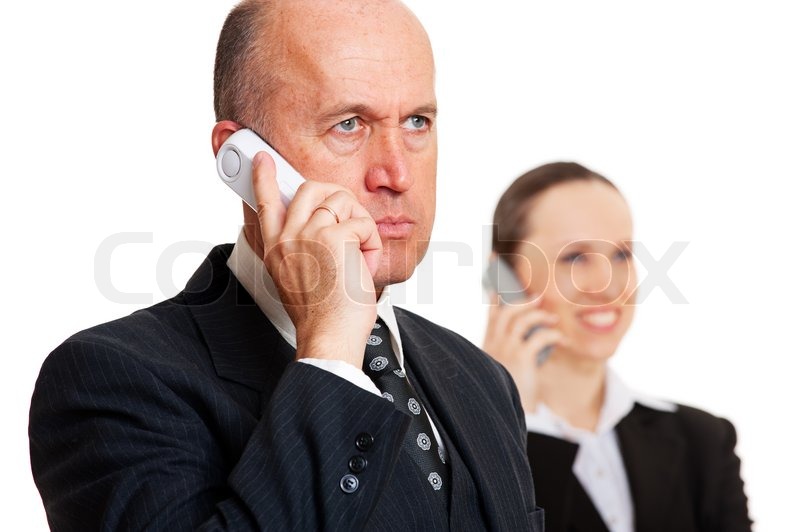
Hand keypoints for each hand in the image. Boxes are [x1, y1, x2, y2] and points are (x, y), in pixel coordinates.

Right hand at [251, 151, 382, 367]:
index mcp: (275, 248)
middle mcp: (286, 237)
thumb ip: (300, 248)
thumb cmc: (321, 315)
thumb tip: (321, 223)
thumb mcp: (296, 278)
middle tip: (349, 221)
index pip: (264, 203)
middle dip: (337, 197)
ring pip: (341, 200)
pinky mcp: (333, 237)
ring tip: (358, 255)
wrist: (328, 337)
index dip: (264, 177)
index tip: (262, 159)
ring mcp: (308, 234)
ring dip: (359, 225)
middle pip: (311, 188)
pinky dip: (372, 244)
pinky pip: (363, 222)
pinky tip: (365, 266)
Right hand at [483, 295, 562, 412]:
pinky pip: (540, 337)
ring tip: (553, 318)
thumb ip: (508, 356)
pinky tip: (563, 339)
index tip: (500, 289)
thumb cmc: (508, 395)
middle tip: (538, 297)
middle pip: (506, 312)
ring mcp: (506, 350)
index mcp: (487, 347)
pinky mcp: (522, 358)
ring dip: (539, 315)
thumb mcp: (502, 372)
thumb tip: (529, 342)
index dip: (496, 301)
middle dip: (522, 301)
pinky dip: (554, 334)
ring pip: (521, 319)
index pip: (491, 317)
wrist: (505, 415)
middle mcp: (494, 345)